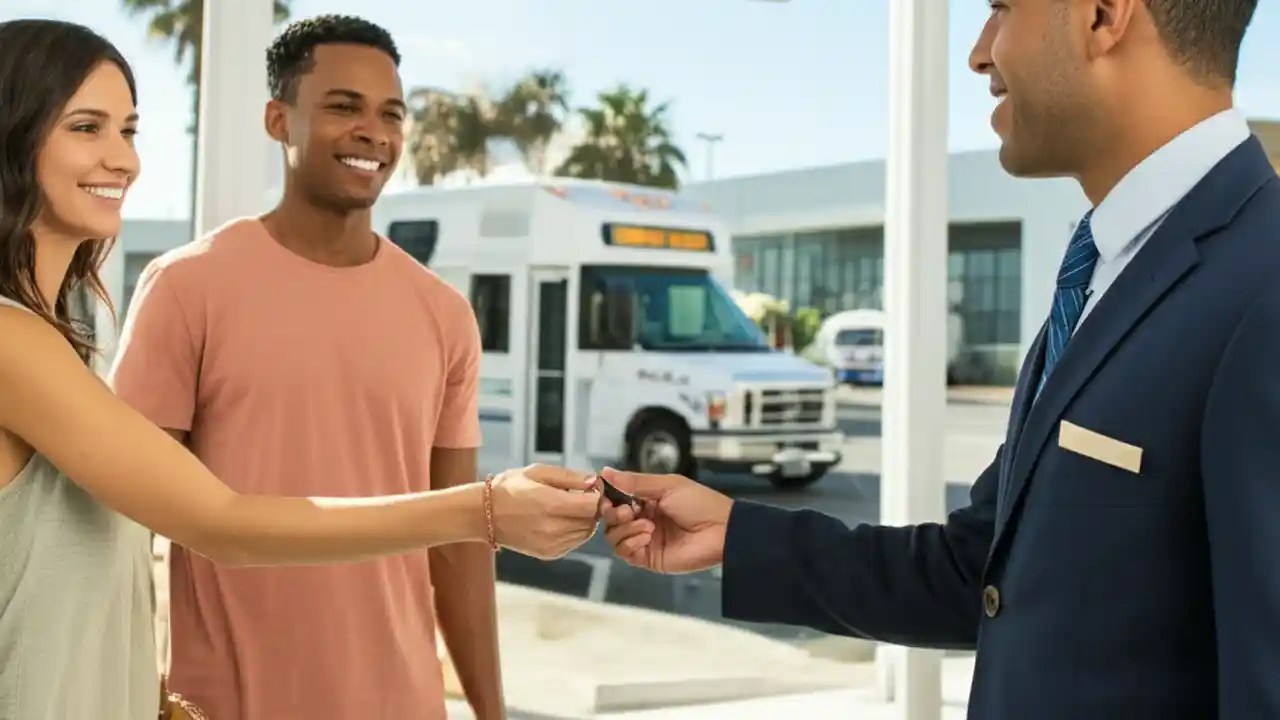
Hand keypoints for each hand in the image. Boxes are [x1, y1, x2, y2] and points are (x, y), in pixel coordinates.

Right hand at [489, 464, 599, 559]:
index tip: (589, 487)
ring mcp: (552, 544)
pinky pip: (574, 542)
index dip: (596, 494)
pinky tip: (559, 520)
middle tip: (578, 496)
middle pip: (591, 520)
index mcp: (551, 505)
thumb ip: (569, 477)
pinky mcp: (549, 554)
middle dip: (591, 507)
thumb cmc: (510, 488)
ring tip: (566, 508)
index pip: (593, 504)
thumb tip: (594, 481)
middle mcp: (554, 529)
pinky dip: (574, 531)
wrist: (484, 515)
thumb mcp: (538, 472)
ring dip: (583, 520)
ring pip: (585, 532)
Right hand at [598, 467, 732, 573]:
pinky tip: (646, 536)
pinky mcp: (648, 558)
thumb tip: (605, 472)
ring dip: (625, 529)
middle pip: (611, 519)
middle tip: (628, 511)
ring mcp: (645, 539)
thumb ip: (635, 482)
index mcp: (647, 499)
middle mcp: (643, 519)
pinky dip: (630, 543)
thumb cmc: (700, 504)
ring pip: (614, 537)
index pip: (616, 498)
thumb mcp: (668, 485)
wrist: (722, 531)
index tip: (605, 494)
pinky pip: (626, 553)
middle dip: (614, 514)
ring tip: (647, 525)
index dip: (608, 497)